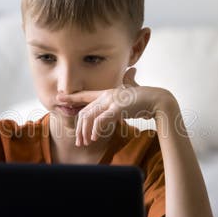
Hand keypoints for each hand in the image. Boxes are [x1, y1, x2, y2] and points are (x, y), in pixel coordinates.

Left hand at [55, 67, 170, 146]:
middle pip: (85, 111)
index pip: (85, 95)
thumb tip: (131, 74)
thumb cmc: (145, 99)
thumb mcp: (132, 92)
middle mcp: (107, 95)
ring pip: (89, 116)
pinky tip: (95, 137)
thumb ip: (128, 85)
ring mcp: (112, 101)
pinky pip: (101, 120)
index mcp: (108, 93)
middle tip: (79, 141)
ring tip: (86, 142)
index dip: (71, 97)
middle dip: (80, 128)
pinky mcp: (118, 108)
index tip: (59, 99)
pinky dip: (95, 130)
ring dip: (85, 132)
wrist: (158, 100)